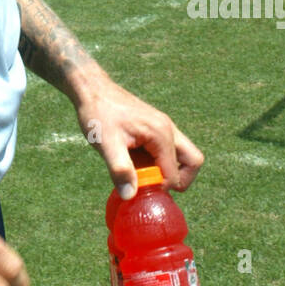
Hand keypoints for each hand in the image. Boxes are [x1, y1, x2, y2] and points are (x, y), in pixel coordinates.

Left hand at [74, 72, 203, 198]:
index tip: (139, 189)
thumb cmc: (98, 114)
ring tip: (141, 173)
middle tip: (153, 186)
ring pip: (182, 156)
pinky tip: (134, 162)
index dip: (159, 188)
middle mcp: (168, 129)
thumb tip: (129, 196)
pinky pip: (167, 150)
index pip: (174, 174)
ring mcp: (163, 127)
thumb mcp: (106, 143)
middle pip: (192, 162)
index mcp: (161, 133)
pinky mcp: (155, 127)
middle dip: (178, 180)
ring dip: (166, 170)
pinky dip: (157, 162)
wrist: (92, 89)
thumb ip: (120, 170)